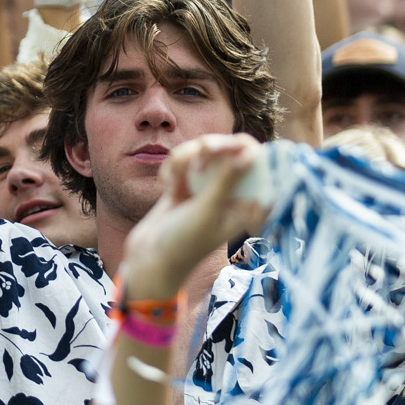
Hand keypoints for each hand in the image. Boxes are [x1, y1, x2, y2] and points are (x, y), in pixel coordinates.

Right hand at [123, 134, 269, 298]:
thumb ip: (228, 179)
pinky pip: (182, 160)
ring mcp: (207, 186)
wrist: (149, 259)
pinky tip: (166, 185)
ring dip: (185, 158)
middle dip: (209, 149)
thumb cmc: (184, 243)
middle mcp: (230, 191)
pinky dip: (172, 167)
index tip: (225, 145)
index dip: (242, 146)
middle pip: (227, 149)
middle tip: (200, 152)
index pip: (255, 162)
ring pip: (201, 151)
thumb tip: (251, 152)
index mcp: (246, 201)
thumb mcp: (208, 210)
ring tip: (173, 179)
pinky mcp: (186, 183)